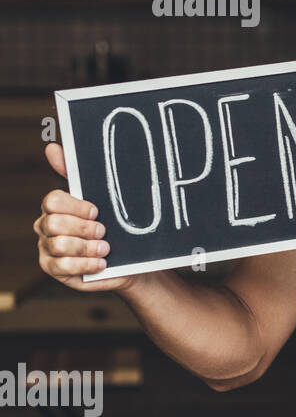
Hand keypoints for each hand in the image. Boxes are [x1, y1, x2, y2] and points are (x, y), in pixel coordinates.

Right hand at [34, 142, 134, 292]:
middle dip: (83, 229)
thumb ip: (78, 175)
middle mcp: (47, 226)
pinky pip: (62, 266)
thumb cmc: (114, 228)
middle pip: (53, 224)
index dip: (75, 206)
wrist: (128, 261)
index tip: (97, 211)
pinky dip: (86, 264)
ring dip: (87, 247)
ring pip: (58, 245)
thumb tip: (52, 147)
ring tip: (105, 248)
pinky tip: (101, 263)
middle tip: (103, 231)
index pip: (52, 200)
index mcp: (57, 207)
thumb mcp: (105, 200)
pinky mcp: (53, 268)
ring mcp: (47, 248)